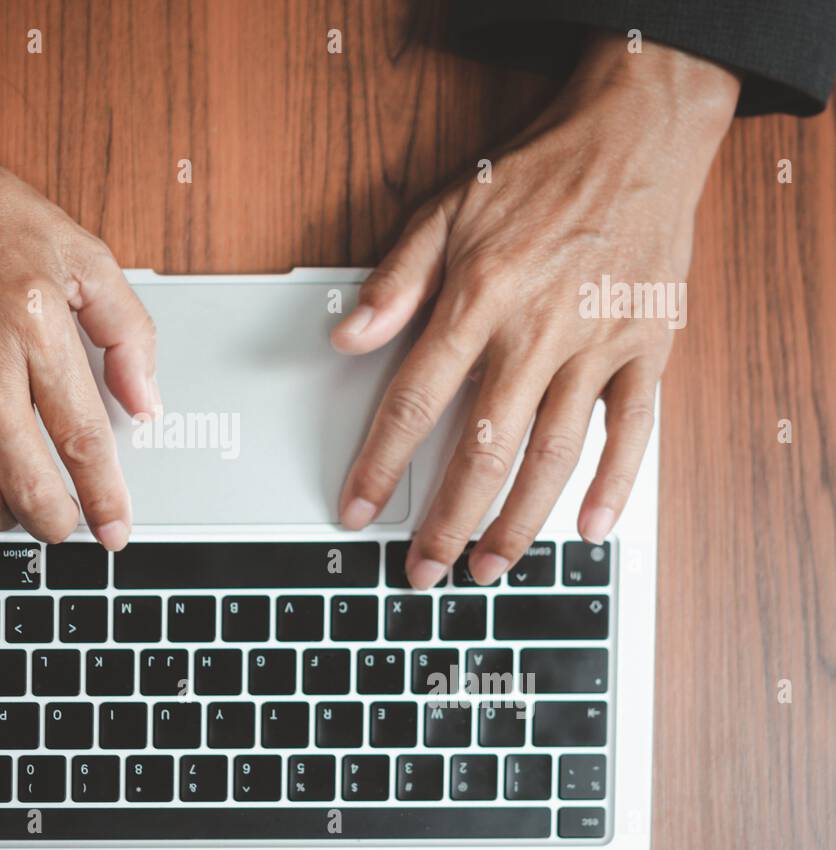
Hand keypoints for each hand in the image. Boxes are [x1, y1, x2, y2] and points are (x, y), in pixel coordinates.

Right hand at [0, 158, 156, 548]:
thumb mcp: (83, 254)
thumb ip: (127, 331)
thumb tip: (146, 402)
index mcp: (35, 325)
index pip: (81, 437)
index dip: (104, 497)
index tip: (116, 528)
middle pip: (27, 483)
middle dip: (57, 522)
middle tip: (67, 523)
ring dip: (4, 518)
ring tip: (20, 503)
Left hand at [332, 33, 738, 586]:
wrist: (636, 136)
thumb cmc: (535, 175)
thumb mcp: (444, 209)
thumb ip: (394, 280)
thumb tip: (345, 338)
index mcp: (479, 301)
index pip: (414, 403)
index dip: (381, 465)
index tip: (358, 512)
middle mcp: (537, 333)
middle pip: (483, 450)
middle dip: (448, 520)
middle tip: (424, 569)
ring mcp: (599, 345)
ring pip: (554, 455)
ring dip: (519, 521)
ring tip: (490, 567)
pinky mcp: (649, 348)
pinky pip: (635, 431)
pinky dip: (615, 484)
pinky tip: (589, 528)